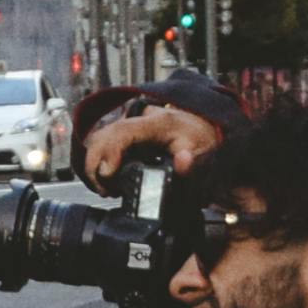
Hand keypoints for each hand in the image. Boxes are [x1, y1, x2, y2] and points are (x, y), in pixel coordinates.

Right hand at [81, 104, 226, 188]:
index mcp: (159, 123)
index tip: (107, 174)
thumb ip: (195, 163)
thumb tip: (182, 161)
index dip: (108, 151)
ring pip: (102, 137)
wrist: (212, 133)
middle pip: (105, 134)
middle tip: (104, 189)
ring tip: (105, 187)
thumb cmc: (206, 145)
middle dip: (96, 162)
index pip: (123, 131)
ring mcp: (136, 124)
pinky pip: (108, 141)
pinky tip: (106, 177)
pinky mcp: (133, 131)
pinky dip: (101, 159)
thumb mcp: (206, 157)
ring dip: (96, 162)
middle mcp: (143, 119)